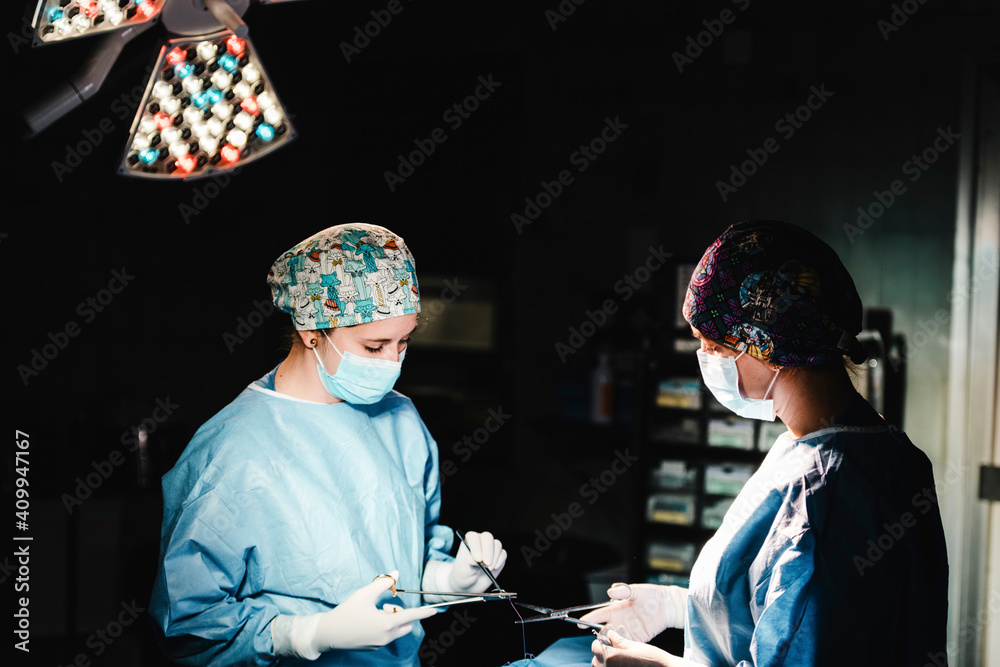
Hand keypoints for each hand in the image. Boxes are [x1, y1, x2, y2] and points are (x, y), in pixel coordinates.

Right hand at [310, 571, 438, 652]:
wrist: (330, 633)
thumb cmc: (347, 612)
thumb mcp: (364, 594)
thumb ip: (383, 583)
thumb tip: (396, 573)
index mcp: (386, 623)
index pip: (411, 616)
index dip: (424, 613)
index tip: (434, 611)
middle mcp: (386, 636)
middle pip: (405, 624)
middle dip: (400, 614)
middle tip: (383, 606)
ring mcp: (380, 644)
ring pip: (397, 630)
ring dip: (392, 620)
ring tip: (375, 612)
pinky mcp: (374, 647)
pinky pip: (387, 636)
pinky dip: (385, 627)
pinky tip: (368, 622)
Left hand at [448, 531, 506, 592]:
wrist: (471, 584)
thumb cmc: (464, 575)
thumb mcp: (464, 571)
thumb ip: (471, 564)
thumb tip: (478, 559)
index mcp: (468, 541)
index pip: (473, 537)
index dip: (476, 546)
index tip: (477, 559)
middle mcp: (480, 541)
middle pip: (487, 537)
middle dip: (488, 550)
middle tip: (487, 563)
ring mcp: (490, 548)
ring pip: (497, 544)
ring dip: (494, 557)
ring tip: (489, 569)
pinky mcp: (499, 555)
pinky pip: (503, 553)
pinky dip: (500, 560)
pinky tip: (494, 568)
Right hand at [579, 583, 686, 642]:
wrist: (666, 604)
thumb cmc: (650, 595)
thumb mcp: (636, 590)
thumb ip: (623, 591)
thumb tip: (609, 591)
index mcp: (616, 609)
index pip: (599, 615)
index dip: (589, 618)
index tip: (580, 623)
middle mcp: (620, 620)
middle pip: (605, 630)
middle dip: (599, 635)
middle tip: (598, 638)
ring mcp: (629, 629)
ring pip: (615, 639)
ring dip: (612, 642)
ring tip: (611, 643)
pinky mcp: (639, 637)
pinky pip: (629, 644)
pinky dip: (625, 646)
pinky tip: (623, 647)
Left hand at [591, 629, 673, 665]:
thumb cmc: (653, 659)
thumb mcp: (635, 646)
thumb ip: (619, 641)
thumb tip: (610, 635)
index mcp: (611, 657)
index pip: (595, 647)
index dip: (600, 642)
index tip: (606, 642)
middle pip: (595, 661)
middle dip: (601, 655)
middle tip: (613, 651)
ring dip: (605, 664)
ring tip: (618, 660)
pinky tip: (623, 666)